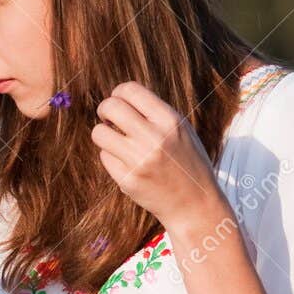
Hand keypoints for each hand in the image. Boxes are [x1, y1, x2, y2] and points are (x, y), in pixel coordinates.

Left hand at [90, 81, 223, 230]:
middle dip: (104, 109)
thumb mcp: (181, 130)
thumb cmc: (186, 162)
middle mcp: (154, 138)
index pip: (130, 90)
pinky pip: (105, 157)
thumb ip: (154, 113)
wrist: (194, 204)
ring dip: (103, 133)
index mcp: (170, 120)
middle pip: (110, 107)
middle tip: (108, 118)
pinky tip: (127, 163)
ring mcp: (139, 160)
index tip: (118, 101)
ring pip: (99, 133)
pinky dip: (112, 157)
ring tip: (115, 140)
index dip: (118, 93)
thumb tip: (119, 97)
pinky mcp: (127, 180)